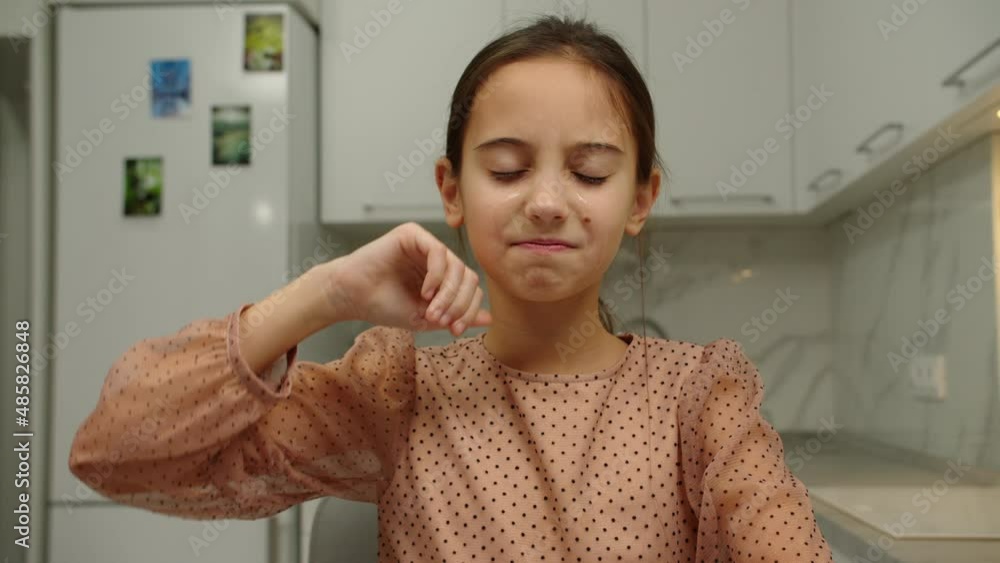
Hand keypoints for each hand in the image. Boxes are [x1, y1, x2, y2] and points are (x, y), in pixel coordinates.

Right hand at [324, 222, 491, 334]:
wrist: (353, 297)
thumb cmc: (385, 306)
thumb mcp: (427, 317)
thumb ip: (457, 316)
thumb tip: (489, 319)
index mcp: (442, 276)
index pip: (471, 288)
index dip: (468, 310)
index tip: (454, 330)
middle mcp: (437, 259)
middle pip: (468, 277)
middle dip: (460, 304)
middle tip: (441, 321)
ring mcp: (426, 245)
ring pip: (457, 265)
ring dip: (449, 293)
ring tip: (431, 310)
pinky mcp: (413, 235)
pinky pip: (439, 252)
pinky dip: (437, 275)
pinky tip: (425, 291)